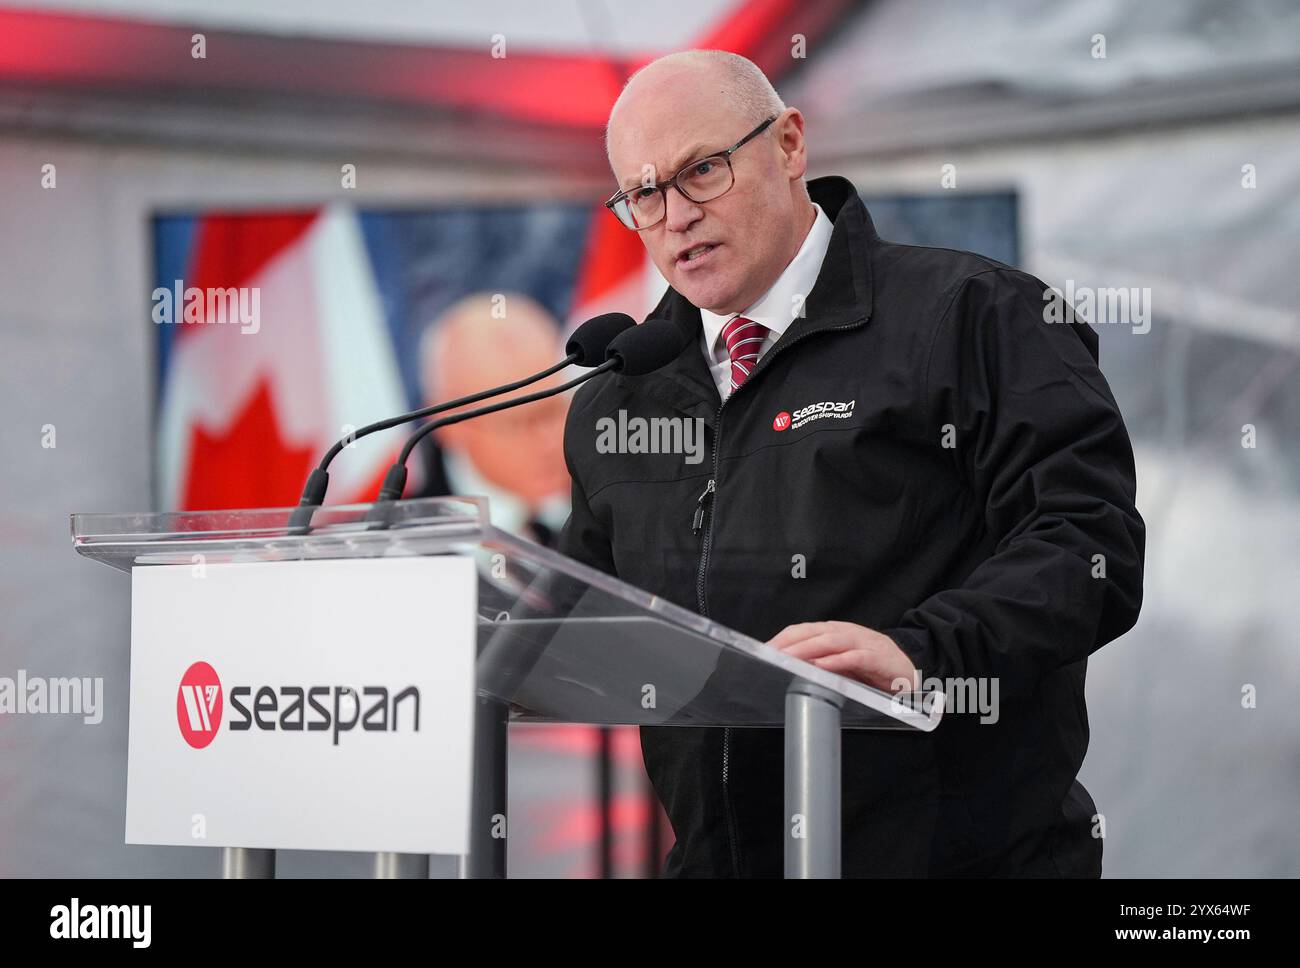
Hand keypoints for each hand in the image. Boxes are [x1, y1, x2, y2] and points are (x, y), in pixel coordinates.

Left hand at [767, 621, 918, 692]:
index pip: (803, 630)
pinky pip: (855, 656)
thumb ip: (821, 662)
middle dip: (789, 643)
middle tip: (770, 655)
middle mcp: (847, 632)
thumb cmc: (874, 667)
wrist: (912, 669)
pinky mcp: (877, 656)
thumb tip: (793, 668)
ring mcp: (863, 642)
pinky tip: (822, 667)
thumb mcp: (843, 664)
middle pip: (813, 632)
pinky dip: (837, 661)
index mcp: (836, 632)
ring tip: (789, 658)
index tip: (763, 651)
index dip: (783, 638)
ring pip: (830, 641)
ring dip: (807, 649)